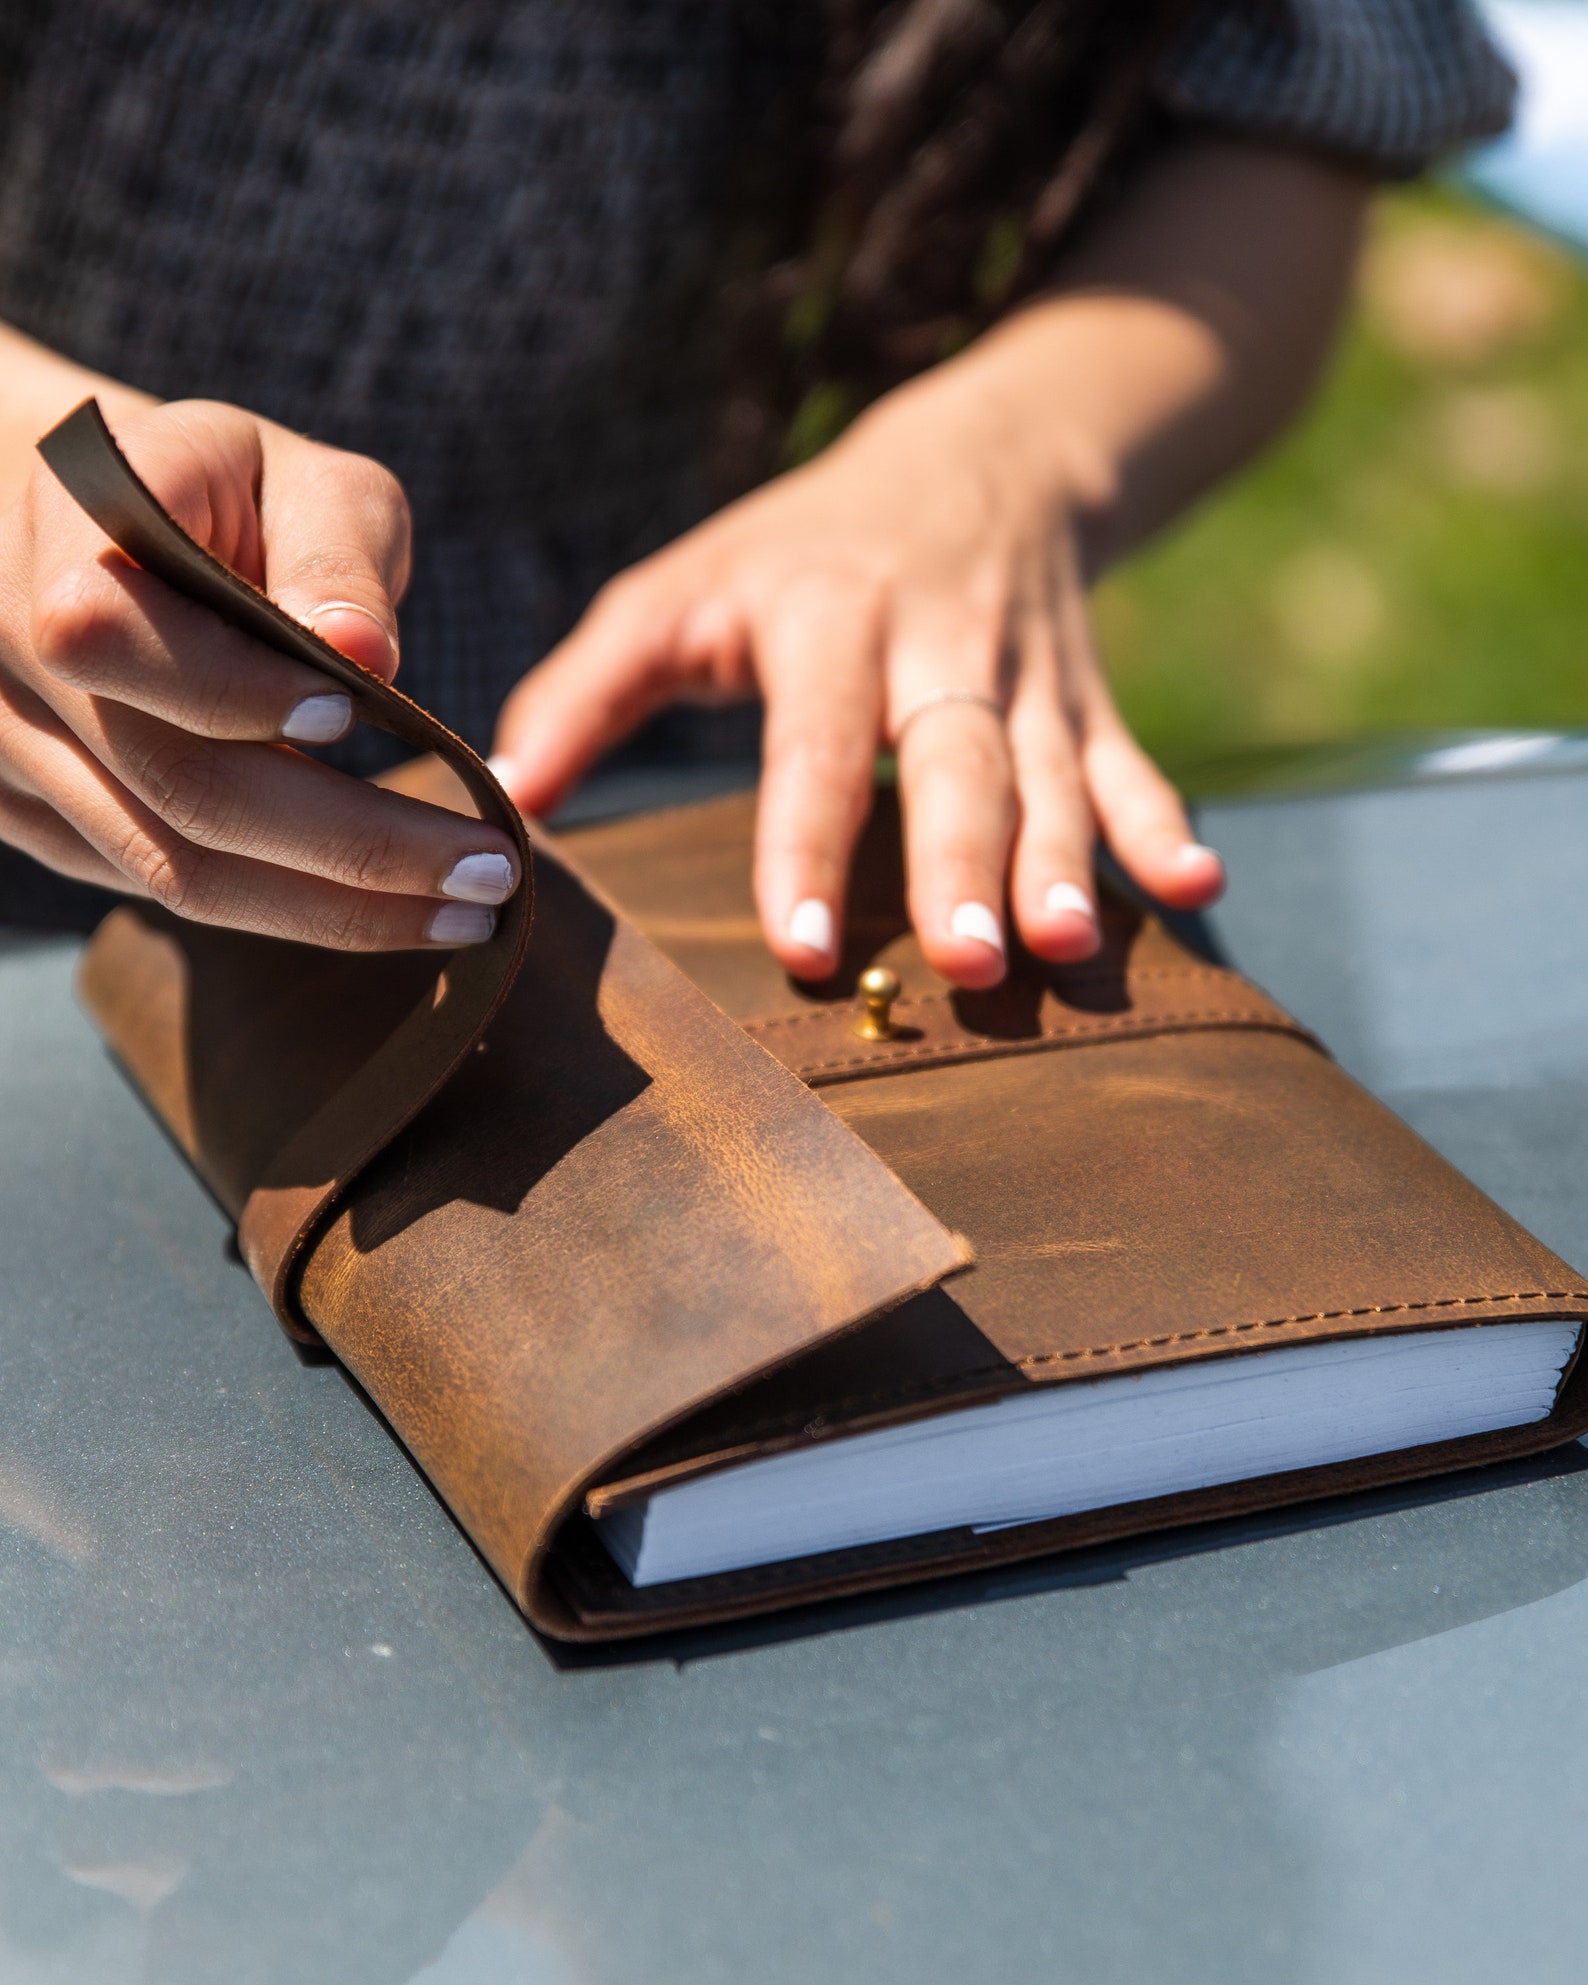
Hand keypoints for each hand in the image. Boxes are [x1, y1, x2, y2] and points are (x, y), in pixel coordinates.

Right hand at [0, 400, 520, 946]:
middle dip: (351, 844)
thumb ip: (333, 549)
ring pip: (169, 867)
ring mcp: (8, 746)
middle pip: (172, 782)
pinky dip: (285, 913)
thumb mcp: (295, 476)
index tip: (360, 716)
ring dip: (334, 908)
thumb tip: (362, 652)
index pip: (109, 635)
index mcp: (59, 530)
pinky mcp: (36, 817)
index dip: (233, 689)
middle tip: (493, 870)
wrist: (99, 532)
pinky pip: (159, 889)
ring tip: (469, 915)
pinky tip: (387, 912)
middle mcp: (4, 647)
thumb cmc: (223, 492)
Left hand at [490, 349, 1221, 988]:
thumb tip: (499, 793)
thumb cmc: (795, 547)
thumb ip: (590, 690)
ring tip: (1066, 947)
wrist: (976, 452)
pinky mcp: (1085, 697)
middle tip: (963, 959)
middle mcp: (936, 640)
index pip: (814, 741)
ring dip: (1067, 860)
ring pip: (1050, 772)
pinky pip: (1131, 760)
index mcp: (825, 613)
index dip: (810, 842)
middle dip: (964, 857)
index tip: (805, 943)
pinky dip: (1165, 822)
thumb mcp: (680, 590)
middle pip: (954, 757)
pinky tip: (1198, 892)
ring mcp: (1024, 671)